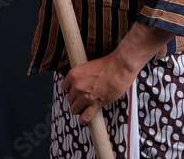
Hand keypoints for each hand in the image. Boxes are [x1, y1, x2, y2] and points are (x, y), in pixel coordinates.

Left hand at [60, 23, 174, 124]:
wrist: (119, 67)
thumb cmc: (107, 64)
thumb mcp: (89, 66)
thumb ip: (83, 75)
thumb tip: (84, 82)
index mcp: (74, 74)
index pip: (64, 87)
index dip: (71, 89)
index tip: (75, 90)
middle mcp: (76, 86)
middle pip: (69, 99)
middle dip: (75, 99)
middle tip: (83, 98)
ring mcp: (85, 96)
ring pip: (74, 109)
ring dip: (78, 109)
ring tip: (83, 108)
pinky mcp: (95, 104)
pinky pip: (85, 116)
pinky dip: (84, 119)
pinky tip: (84, 120)